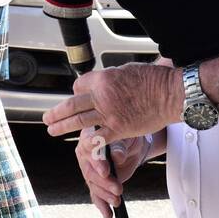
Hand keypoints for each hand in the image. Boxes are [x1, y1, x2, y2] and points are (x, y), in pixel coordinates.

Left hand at [44, 62, 181, 143]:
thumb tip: (103, 82)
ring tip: (52, 130)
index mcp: (103, 79)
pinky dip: (88, 143)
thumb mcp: (127, 70)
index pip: (79, 86)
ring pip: (78, 121)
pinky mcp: (119, 129)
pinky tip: (79, 147)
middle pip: (72, 104)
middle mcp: (102, 96)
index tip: (77, 97)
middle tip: (48, 117)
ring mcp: (109, 114)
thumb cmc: (154, 80)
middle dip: (57, 112)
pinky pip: (98, 138)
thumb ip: (111, 78)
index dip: (77, 91)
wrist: (171, 94)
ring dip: (62, 126)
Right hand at [76, 131, 147, 217]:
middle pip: (89, 171)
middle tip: (118, 189)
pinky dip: (102, 206)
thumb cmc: (126, 136)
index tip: (106, 172)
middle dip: (104, 183)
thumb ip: (119, 146)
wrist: (132, 147)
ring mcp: (88, 169)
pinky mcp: (95, 182)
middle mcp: (84, 154)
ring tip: (117, 201)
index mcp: (88, 137)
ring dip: (105, 195)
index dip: (97, 162)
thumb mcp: (126, 137)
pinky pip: (96, 195)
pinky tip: (108, 215)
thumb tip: (117, 155)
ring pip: (93, 185)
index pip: (89, 150)